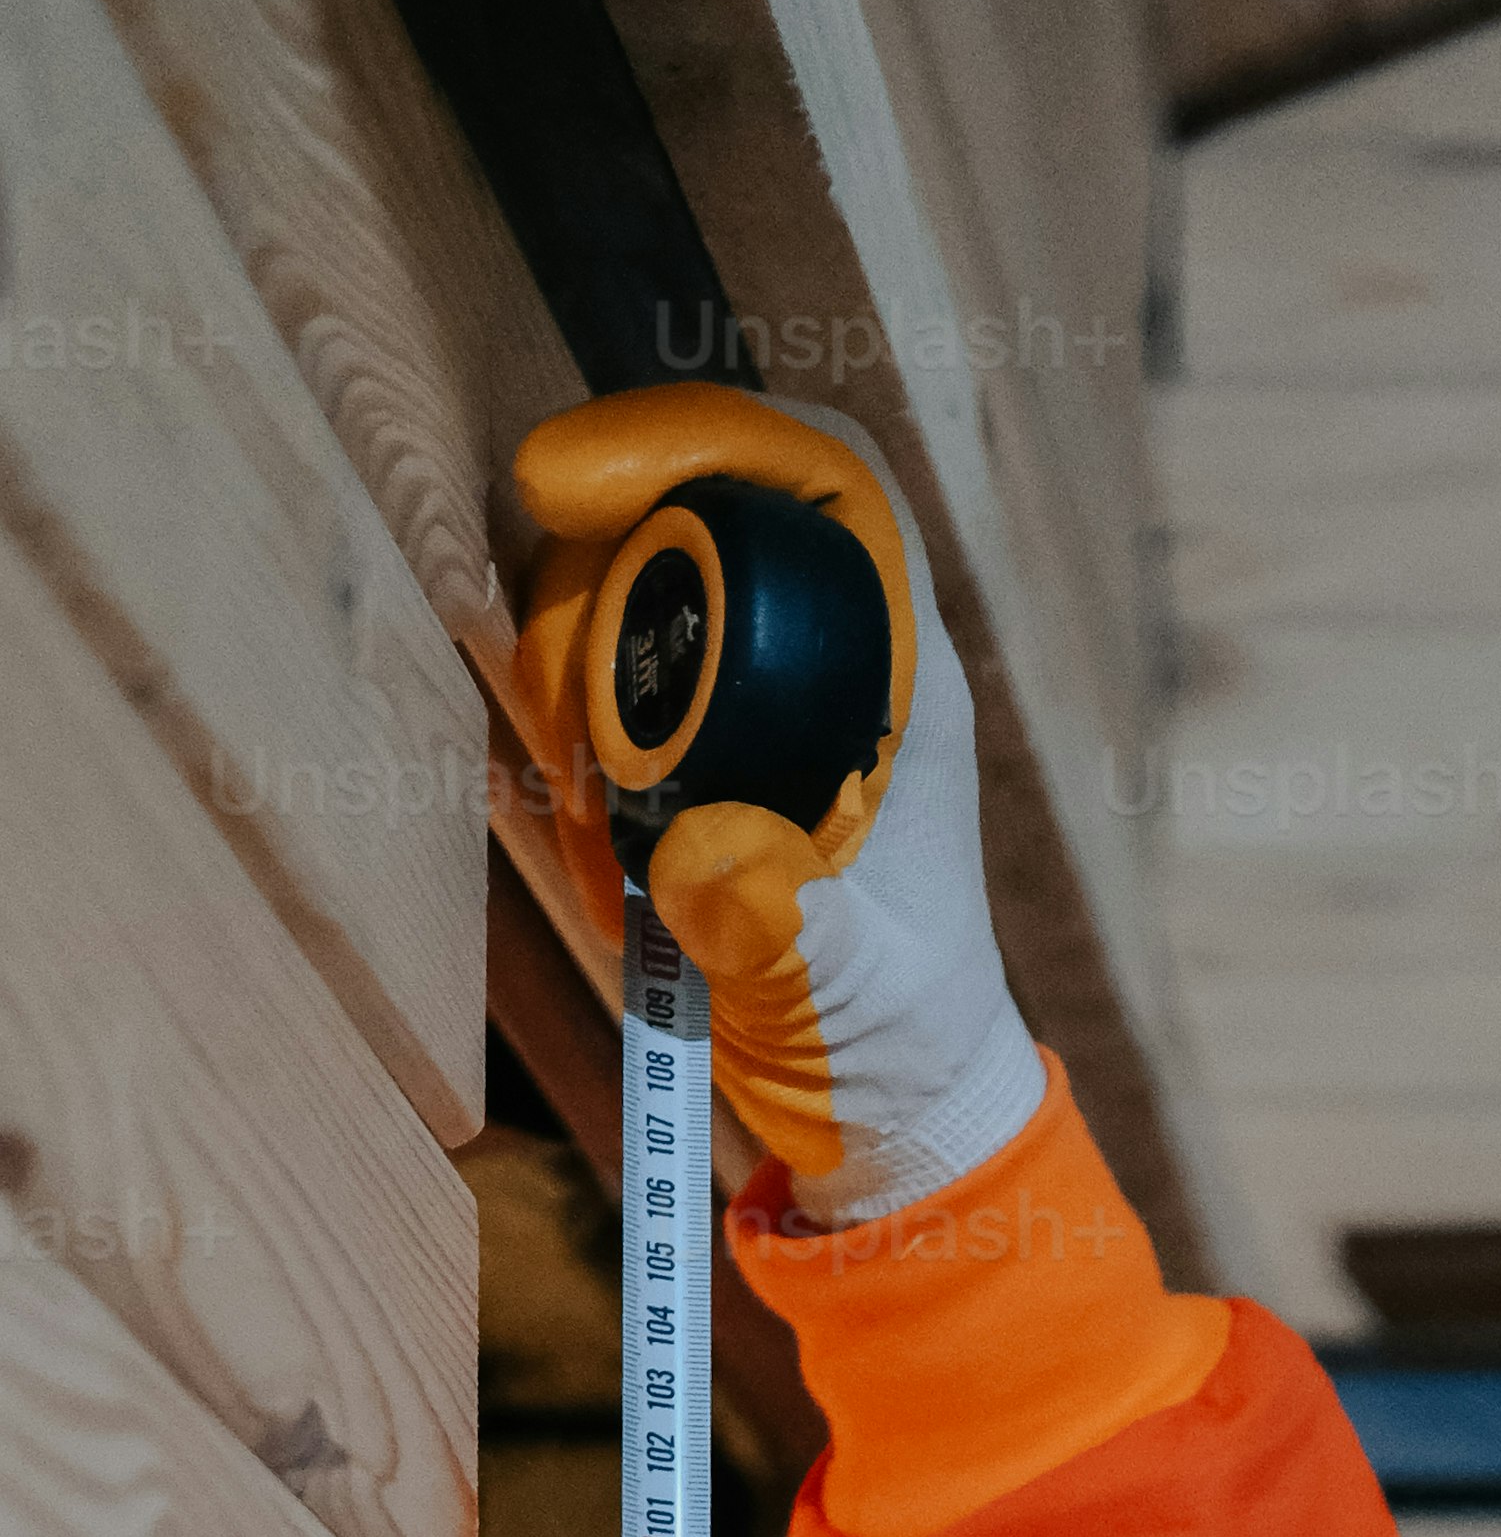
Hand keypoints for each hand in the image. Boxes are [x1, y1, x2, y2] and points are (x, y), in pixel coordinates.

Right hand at [509, 389, 1045, 1221]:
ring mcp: (751, 688)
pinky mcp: (690, 735)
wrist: (890, 1101)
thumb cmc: (893, 1041)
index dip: (699, 435)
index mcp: (900, 675)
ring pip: (619, 591)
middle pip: (681, 513)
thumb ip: (782, 925)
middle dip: (589, 603)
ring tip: (598, 835)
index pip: (821, 477)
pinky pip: (595, 680)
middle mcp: (830, 650)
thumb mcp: (843, 993)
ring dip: (566, 690)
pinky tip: (594, 856)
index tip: (570, 482)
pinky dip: (564, 750)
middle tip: (571, 749)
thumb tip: (707, 851)